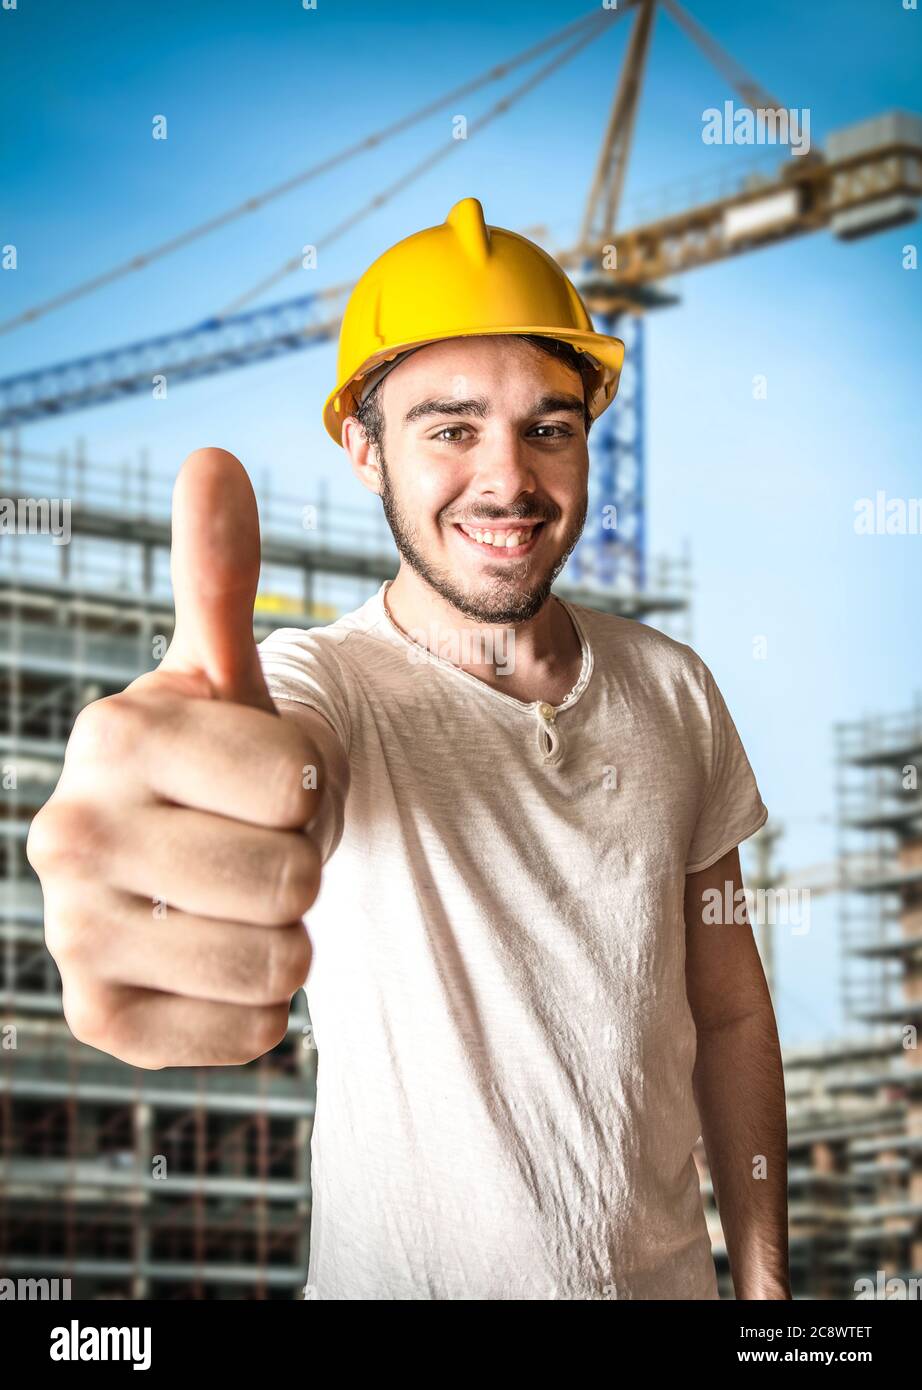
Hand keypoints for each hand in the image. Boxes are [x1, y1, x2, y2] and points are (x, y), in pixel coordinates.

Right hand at [27, 448, 322, 1067]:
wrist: (177, 861)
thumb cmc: (216, 761)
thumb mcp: (225, 671)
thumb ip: (222, 573)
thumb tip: (211, 460)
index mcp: (112, 733)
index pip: (295, 778)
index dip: (306, 781)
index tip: (262, 777)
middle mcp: (68, 834)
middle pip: (289, 877)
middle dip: (298, 862)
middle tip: (253, 845)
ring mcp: (73, 934)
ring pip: (276, 963)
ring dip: (287, 934)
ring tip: (238, 900)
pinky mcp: (98, 1019)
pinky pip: (247, 1034)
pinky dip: (261, 1005)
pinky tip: (219, 960)